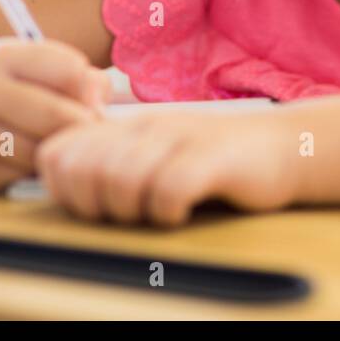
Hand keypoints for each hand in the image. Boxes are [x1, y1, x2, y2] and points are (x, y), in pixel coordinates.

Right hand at [0, 38, 112, 190]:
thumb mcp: (25, 63)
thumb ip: (74, 75)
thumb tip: (100, 103)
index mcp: (0, 56)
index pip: (70, 70)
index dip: (86, 87)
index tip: (83, 95)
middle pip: (61, 116)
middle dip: (81, 124)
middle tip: (84, 128)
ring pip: (42, 151)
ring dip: (54, 149)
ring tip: (47, 138)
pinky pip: (19, 175)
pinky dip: (29, 168)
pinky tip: (19, 154)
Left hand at [35, 108, 298, 226]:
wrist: (282, 147)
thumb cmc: (214, 161)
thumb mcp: (155, 154)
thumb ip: (111, 160)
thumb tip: (60, 182)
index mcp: (125, 125)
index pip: (57, 152)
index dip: (62, 189)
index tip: (92, 206)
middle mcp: (147, 125)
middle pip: (82, 169)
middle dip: (93, 205)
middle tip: (124, 214)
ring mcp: (180, 138)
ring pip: (120, 179)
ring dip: (130, 210)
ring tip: (154, 212)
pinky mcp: (212, 158)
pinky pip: (169, 189)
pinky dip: (167, 211)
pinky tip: (181, 211)